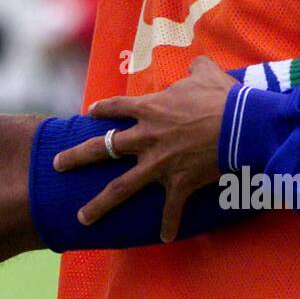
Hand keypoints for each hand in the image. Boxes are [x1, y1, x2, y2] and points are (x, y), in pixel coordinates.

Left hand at [53, 56, 235, 242]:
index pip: (116, 108)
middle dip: (76, 157)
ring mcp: (159, 164)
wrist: (243, 125)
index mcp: (149, 110)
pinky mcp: (179, 184)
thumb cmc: (224, 98)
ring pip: (120, 188)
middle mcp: (146, 138)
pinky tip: (164, 237)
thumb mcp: (207, 74)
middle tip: (56, 165)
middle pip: (102, 149)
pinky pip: (170, 209)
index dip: (102, 110)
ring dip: (100, 205)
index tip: (90, 113)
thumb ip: (196, 68)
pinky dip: (168, 224)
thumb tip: (197, 61)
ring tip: (81, 218)